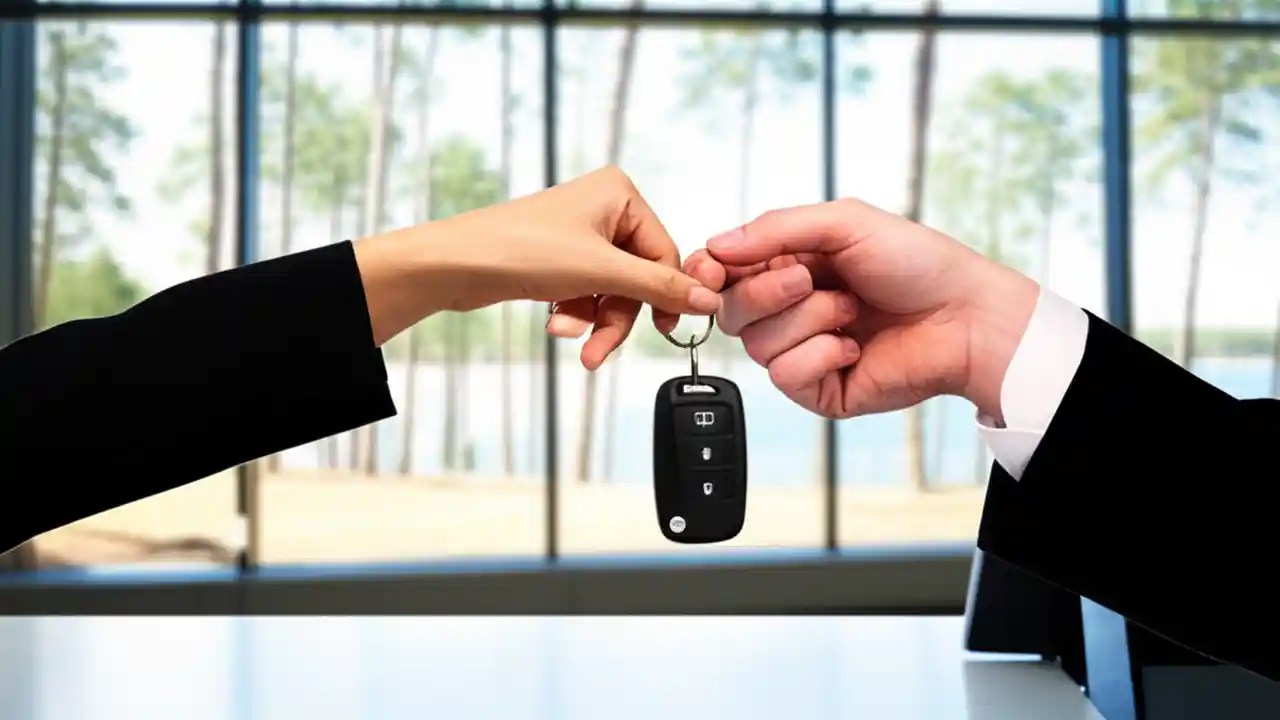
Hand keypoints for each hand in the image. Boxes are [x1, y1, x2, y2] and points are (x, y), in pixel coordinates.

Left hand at [354, 166, 719, 369]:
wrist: (454, 265)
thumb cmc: (518, 249)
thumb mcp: (600, 271)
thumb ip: (658, 288)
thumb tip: (708, 299)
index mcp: (619, 193)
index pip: (664, 253)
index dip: (663, 295)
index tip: (666, 328)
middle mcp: (603, 207)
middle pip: (637, 277)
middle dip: (617, 316)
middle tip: (601, 348)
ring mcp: (579, 233)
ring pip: (611, 291)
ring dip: (594, 320)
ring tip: (570, 338)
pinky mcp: (559, 258)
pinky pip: (587, 293)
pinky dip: (575, 313)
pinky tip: (554, 322)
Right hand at [684, 198, 1038, 422]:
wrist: (965, 316)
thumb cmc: (917, 263)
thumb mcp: (845, 222)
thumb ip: (776, 229)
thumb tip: (716, 245)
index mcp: (789, 264)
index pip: (724, 273)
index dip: (708, 272)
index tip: (712, 270)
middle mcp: (790, 310)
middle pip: (730, 311)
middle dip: (764, 292)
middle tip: (808, 278)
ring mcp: (804, 351)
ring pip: (756, 345)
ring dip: (807, 321)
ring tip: (852, 311)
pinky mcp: (820, 389)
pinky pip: (786, 376)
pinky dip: (820, 355)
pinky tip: (855, 346)